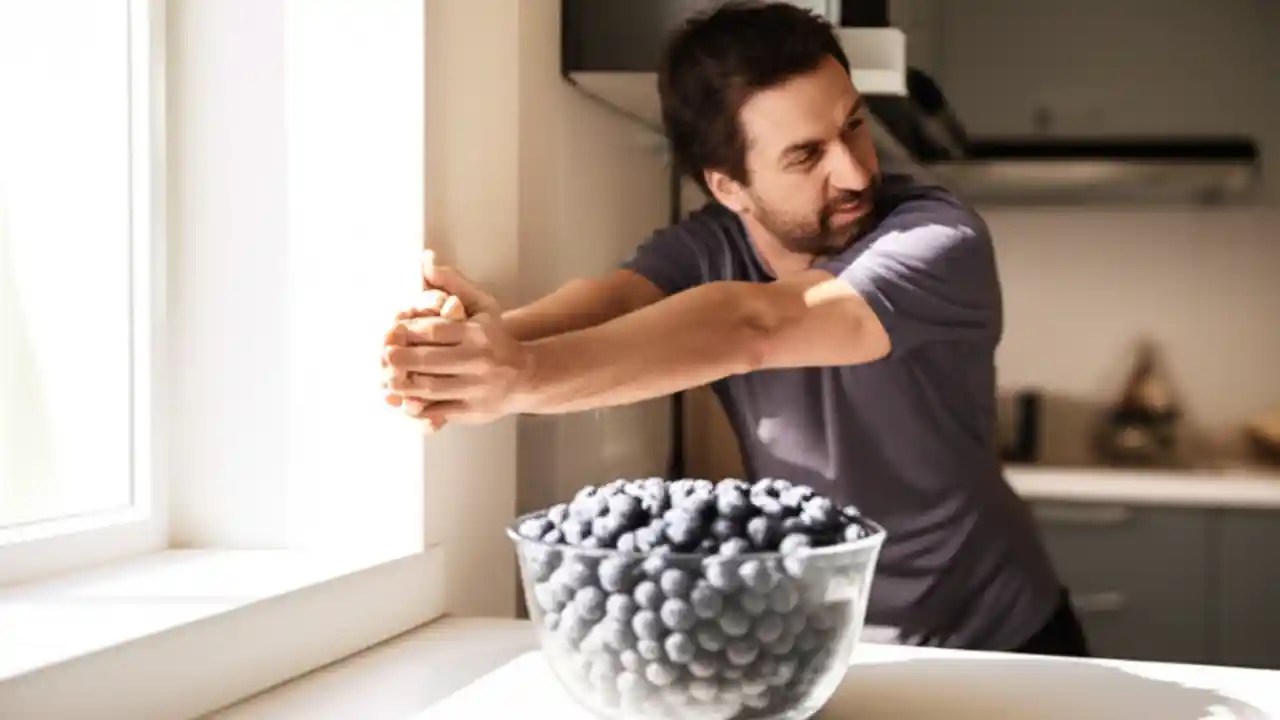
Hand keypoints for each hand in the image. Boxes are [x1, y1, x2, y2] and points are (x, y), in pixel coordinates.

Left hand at [383, 250, 522, 428]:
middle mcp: (478, 361)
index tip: (392, 331)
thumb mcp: (482, 307)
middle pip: (428, 360)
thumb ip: (453, 284)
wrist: (526, 377)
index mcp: (478, 334)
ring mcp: (475, 388)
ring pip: (430, 387)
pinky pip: (438, 410)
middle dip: (400, 359)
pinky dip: (418, 407)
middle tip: (383, 356)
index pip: (435, 330)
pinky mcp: (472, 411)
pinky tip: (406, 399)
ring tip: (388, 378)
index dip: (408, 331)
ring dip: (403, 384)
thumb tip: (426, 258)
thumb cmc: (496, 339)